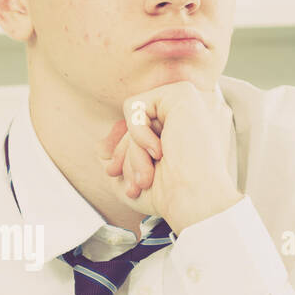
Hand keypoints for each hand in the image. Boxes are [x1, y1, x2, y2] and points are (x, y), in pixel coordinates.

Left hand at [97, 81, 240, 233]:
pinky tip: (159, 150)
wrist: (192, 200)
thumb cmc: (170, 195)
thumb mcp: (132, 178)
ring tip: (148, 175)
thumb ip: (117, 159)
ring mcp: (184, 102)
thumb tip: (101, 145)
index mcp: (178, 132)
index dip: (121, 153)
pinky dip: (137, 133)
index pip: (136, 131)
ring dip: (133, 151)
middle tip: (137, 183)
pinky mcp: (182, 94)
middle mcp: (183, 115)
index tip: (116, 173)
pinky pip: (135, 106)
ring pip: (133, 117)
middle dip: (126, 157)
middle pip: (133, 125)